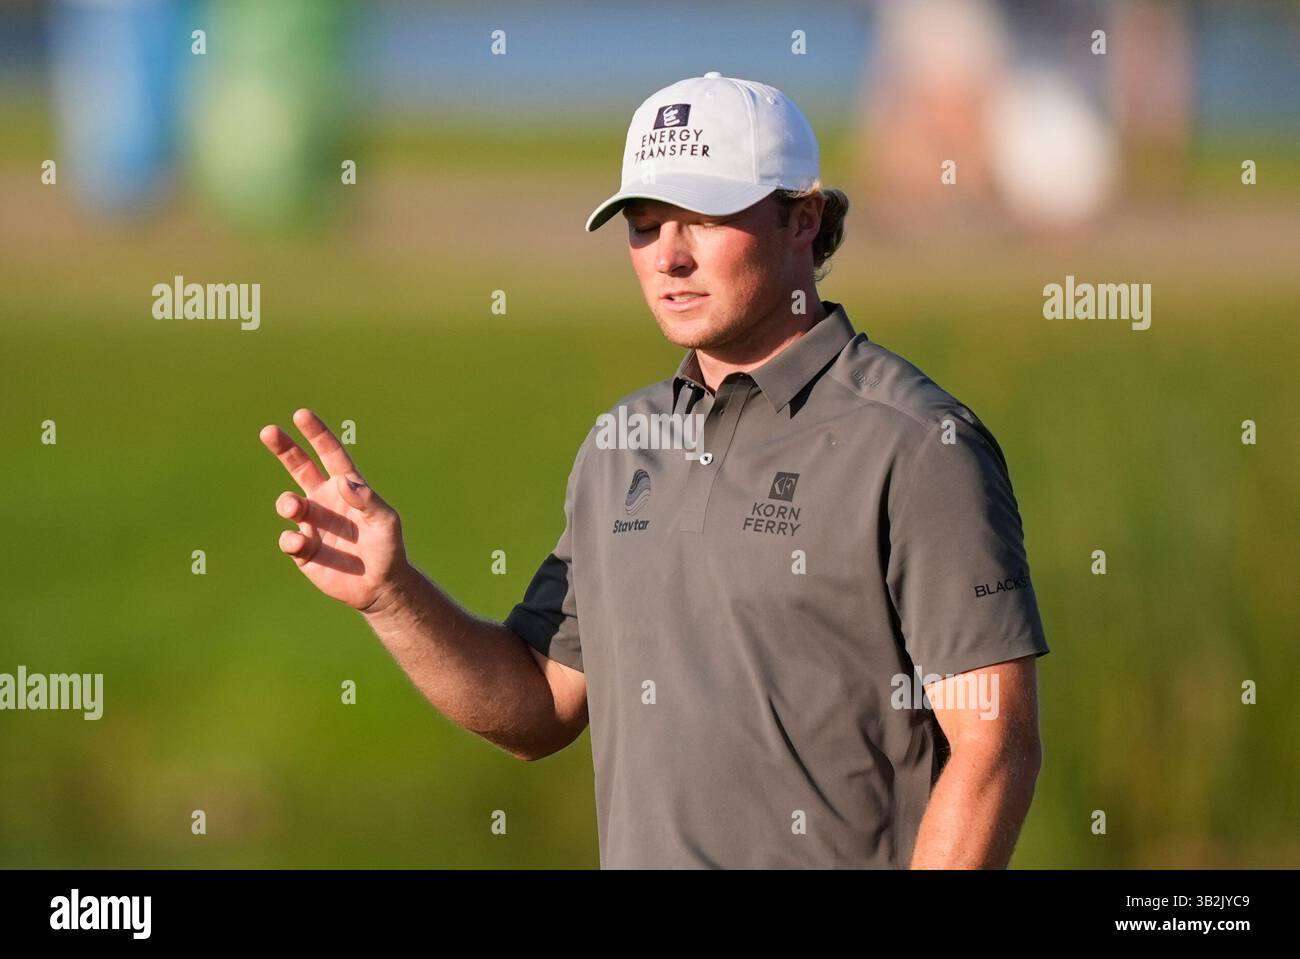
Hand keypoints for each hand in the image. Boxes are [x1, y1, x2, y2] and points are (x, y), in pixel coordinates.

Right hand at [259, 408, 411, 613]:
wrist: (379, 585)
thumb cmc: (387, 548)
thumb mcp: (385, 521)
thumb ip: (367, 500)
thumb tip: (342, 481)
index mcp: (346, 488)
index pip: (330, 455)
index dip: (317, 434)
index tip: (301, 414)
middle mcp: (325, 501)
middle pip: (299, 468)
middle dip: (284, 449)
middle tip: (268, 431)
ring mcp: (312, 524)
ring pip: (288, 503)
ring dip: (288, 502)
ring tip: (295, 508)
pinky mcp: (303, 550)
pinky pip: (288, 540)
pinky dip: (291, 540)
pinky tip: (302, 545)